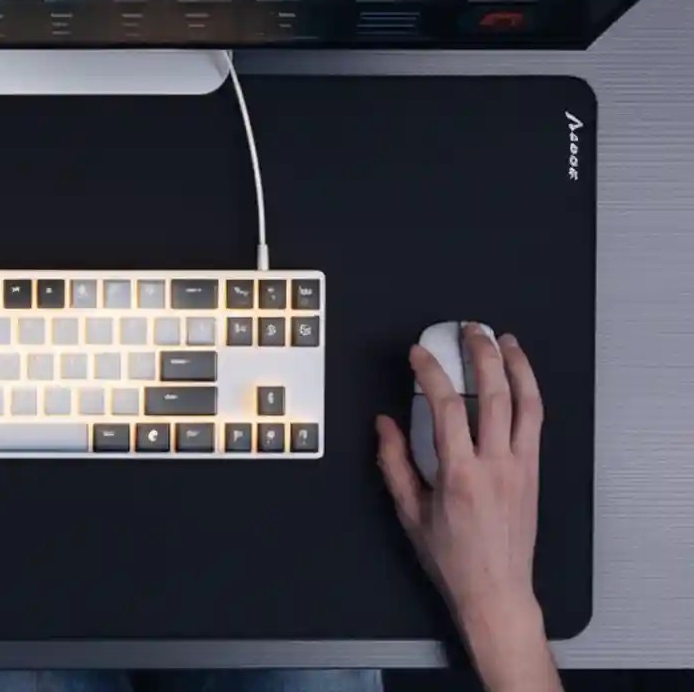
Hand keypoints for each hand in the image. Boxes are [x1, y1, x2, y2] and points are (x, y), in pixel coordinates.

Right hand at [376, 326, 560, 691]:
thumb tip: (384, 423)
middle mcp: (496, 465)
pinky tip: (521, 380)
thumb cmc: (452, 558)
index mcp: (460, 474)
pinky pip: (536, 423)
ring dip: (517, 366)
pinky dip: (529, 394)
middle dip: (482, 354)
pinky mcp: (535, 472)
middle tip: (470, 330)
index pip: (446, 406)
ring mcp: (521, 466)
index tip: (419, 354)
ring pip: (526, 403)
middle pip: (494, 394)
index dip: (431, 372)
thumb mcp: (409, 512)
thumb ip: (393, 462)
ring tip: (506, 341)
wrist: (496, 589)